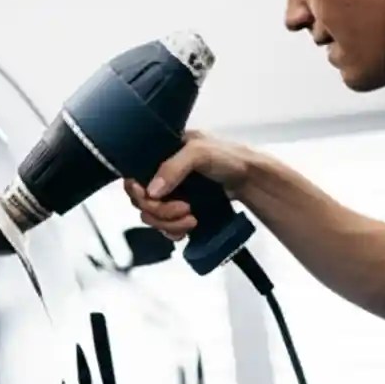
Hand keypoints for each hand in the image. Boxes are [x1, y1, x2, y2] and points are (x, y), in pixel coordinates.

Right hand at [125, 131, 256, 241]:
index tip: (151, 199)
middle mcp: (160, 174)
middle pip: (140, 201)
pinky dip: (172, 231)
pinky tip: (187, 228)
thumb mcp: (199, 152)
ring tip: (191, 220)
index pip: (133, 175)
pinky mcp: (178, 210)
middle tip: (184, 209)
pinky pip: (163, 226)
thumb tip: (151, 192)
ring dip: (169, 223)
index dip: (137, 192)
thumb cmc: (228, 157)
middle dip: (160, 211)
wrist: (250, 178)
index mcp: (159, 154)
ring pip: (151, 216)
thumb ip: (173, 168)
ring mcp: (169, 193)